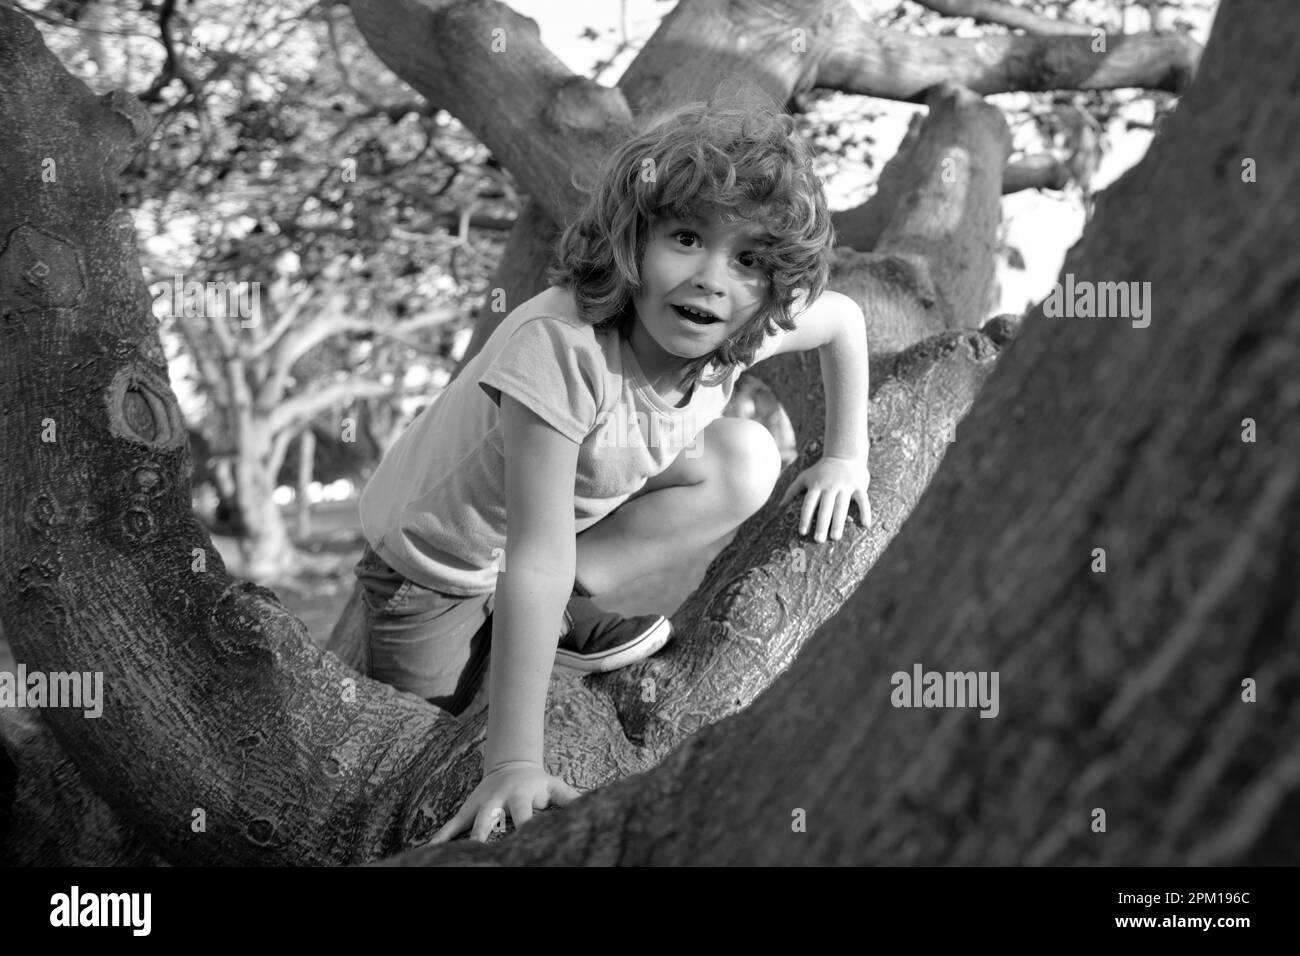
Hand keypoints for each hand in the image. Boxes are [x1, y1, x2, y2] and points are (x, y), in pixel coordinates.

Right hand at [429, 759, 578, 843]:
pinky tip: (430, 850)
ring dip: (462, 840)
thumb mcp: (555, 787)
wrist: (511, 765)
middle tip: (485, 856)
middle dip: (486, 838)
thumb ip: (571, 799)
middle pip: (491, 822)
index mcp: (521, 798)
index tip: (525, 848)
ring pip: (469, 824)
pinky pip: (452, 825)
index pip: (524, 818)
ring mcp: (481, 806)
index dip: (524, 830)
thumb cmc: (538, 783)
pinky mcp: (468, 809)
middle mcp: (498, 802)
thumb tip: (593, 807)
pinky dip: (441, 837)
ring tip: (454, 859)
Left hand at [779, 454, 871, 541]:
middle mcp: (830, 486)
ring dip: (839, 522)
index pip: (809, 503)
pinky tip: (865, 525)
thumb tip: (779, 506)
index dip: (805, 517)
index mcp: (817, 485)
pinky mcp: (859, 486)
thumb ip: (792, 490)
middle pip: (825, 507)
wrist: (844, 454)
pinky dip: (865, 511)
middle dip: (822, 524)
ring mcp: (845, 486)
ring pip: (841, 506)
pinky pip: (862, 500)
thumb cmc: (821, 470)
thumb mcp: (805, 477)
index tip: (803, 532)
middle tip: (819, 540)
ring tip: (835, 537)